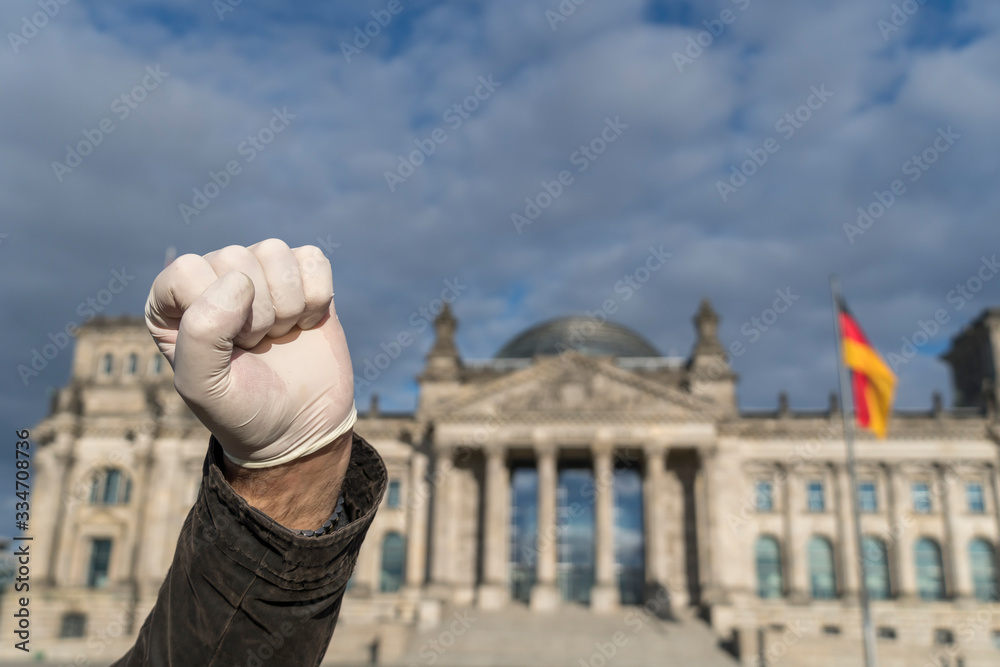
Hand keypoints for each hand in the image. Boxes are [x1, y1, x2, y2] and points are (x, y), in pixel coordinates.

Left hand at [144, 240, 355, 469]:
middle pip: (235, 258)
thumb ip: (201, 334)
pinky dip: (317, 297)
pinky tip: (305, 323)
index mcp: (172, 302)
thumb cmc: (242, 409)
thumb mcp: (203, 386)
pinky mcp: (303, 277)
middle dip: (255, 315)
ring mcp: (260, 273)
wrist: (299, 426)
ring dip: (287, 305)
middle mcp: (214, 278)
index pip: (186, 270)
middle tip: (254, 347)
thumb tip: (240, 282)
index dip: (214, 312)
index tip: (227, 349)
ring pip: (275, 252)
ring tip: (277, 335)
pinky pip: (313, 259)